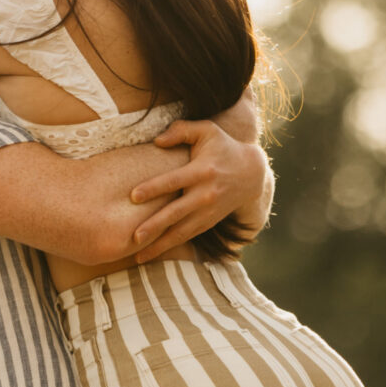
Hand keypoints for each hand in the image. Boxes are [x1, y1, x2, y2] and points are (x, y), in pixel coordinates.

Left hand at [126, 118, 271, 259]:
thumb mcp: (207, 131)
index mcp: (202, 171)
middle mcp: (205, 195)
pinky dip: (171, 246)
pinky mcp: (209, 222)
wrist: (252, 173)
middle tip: (134, 237)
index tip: (133, 196)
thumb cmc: (223, 147)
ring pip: (181, 232)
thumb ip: (181, 130)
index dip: (154, 188)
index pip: (174, 181)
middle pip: (176, 213)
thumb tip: (157, 141)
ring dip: (160, 245)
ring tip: (140, 256)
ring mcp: (208, 212)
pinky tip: (153, 253)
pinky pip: (188, 237)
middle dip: (155, 226)